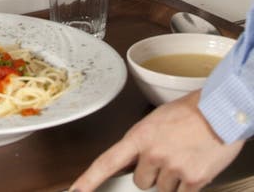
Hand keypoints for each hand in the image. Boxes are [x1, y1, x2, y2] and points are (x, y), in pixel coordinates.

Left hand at [70, 91, 243, 191]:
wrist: (218, 111)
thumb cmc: (189, 112)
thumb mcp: (155, 121)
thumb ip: (141, 142)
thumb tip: (132, 161)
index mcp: (139, 136)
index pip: (107, 162)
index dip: (88, 180)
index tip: (75, 191)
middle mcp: (152, 153)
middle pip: (140, 181)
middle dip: (150, 174)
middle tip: (166, 155)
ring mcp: (172, 168)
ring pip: (162, 188)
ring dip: (170, 178)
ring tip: (182, 156)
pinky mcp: (192, 180)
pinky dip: (187, 185)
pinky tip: (192, 165)